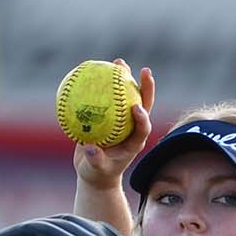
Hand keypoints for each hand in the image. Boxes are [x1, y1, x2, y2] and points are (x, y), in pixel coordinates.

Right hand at [73, 59, 153, 189]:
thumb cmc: (98, 174)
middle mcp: (131, 126)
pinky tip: (92, 70)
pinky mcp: (110, 115)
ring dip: (124, 78)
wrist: (94, 172)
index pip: (143, 127)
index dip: (143, 117)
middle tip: (144, 70)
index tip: (136, 108)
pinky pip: (107, 97)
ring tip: (118, 61)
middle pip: (142, 104)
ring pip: (126, 95)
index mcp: (134, 141)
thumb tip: (89, 148)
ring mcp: (122, 119)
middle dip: (146, 87)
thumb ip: (95, 160)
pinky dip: (102, 84)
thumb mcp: (96, 170)